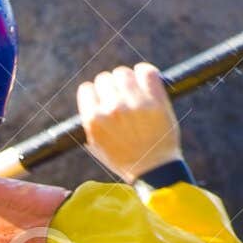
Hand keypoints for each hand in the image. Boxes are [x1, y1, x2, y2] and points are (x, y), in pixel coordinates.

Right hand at [76, 62, 181, 182]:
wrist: (153, 170)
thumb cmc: (124, 158)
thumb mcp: (96, 144)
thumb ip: (90, 120)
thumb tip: (91, 96)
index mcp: (94, 120)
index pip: (87, 89)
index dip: (95, 93)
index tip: (103, 99)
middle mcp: (112, 109)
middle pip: (105, 78)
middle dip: (111, 87)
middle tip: (120, 97)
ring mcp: (135, 104)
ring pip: (124, 73)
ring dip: (128, 79)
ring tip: (133, 90)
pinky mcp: (156, 101)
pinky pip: (147, 72)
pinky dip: (145, 72)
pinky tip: (145, 79)